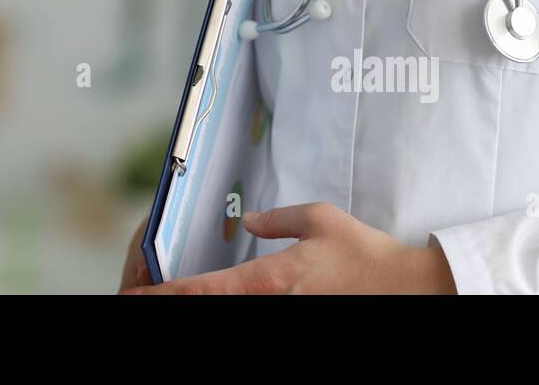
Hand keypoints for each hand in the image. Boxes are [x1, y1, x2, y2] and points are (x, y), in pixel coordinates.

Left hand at [121, 203, 457, 294]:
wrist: (403, 288)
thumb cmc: (364, 254)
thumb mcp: (318, 219)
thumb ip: (277, 219)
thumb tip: (250, 220)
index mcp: (266, 280)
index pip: (200, 290)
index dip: (162, 294)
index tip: (135, 295)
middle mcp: (267, 305)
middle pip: (207, 310)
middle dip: (173, 302)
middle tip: (141, 295)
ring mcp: (281, 318)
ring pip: (230, 314)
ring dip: (202, 303)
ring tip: (175, 295)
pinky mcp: (298, 319)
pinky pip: (255, 315)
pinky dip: (232, 306)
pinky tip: (223, 297)